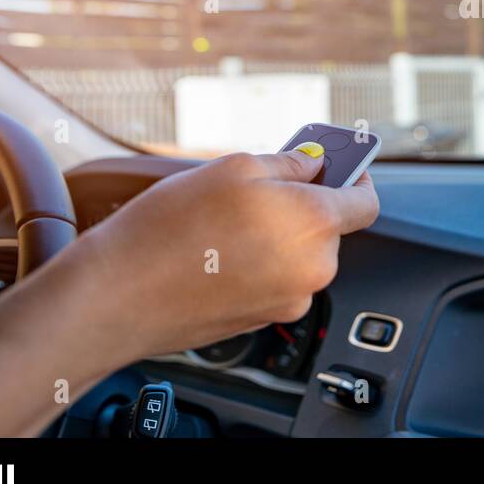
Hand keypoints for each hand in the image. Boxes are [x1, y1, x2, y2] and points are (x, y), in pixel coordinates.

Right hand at [70, 149, 378, 360]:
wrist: (118, 296)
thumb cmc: (170, 229)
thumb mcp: (233, 168)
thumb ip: (288, 164)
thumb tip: (313, 165)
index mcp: (315, 224)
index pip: (366, 202)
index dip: (356, 179)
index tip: (341, 167)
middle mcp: (312, 270)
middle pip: (327, 229)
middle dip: (301, 206)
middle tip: (259, 190)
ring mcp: (288, 301)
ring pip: (298, 255)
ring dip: (277, 235)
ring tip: (225, 222)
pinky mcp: (261, 319)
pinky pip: (274, 280)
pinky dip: (257, 262)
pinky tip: (217, 250)